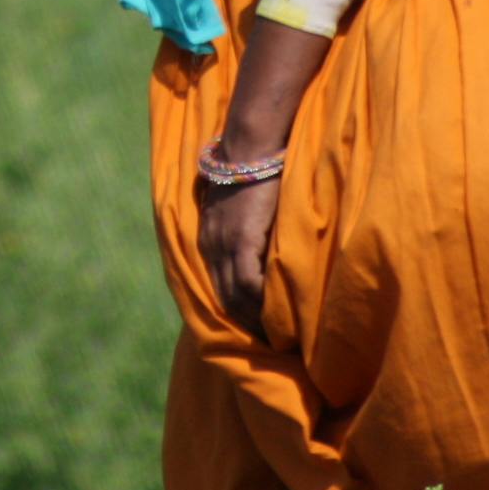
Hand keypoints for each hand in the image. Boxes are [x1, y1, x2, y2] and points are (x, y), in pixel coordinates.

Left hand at [198, 175, 279, 338]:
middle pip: (223, 298)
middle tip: (268, 344)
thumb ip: (247, 227)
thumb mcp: (242, 205)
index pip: (218, 286)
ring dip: (255, 319)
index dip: (235, 310)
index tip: (254, 329)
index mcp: (209, 238)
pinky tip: (279, 316)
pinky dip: (262, 303)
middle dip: (245, 324)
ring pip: (235, 296)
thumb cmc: (254, 168)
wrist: (251, 145)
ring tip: (278, 338)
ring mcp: (223, 243)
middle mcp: (210, 245)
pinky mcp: (241, 239)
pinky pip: (248, 283)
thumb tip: (265, 248)